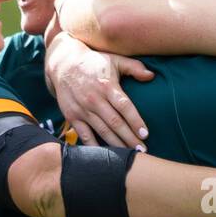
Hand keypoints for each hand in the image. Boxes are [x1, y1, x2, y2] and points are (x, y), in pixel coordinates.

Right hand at [45, 32, 153, 148]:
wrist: (63, 65)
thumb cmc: (94, 63)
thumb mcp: (114, 60)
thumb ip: (134, 67)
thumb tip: (152, 76)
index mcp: (107, 85)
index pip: (124, 106)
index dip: (135, 121)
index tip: (145, 134)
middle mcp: (94, 99)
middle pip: (115, 123)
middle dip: (130, 138)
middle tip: (142, 150)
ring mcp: (82, 109)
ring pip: (102, 131)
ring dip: (117, 145)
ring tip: (130, 154)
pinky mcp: (72, 116)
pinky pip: (85, 135)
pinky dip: (94, 147)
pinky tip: (105, 156)